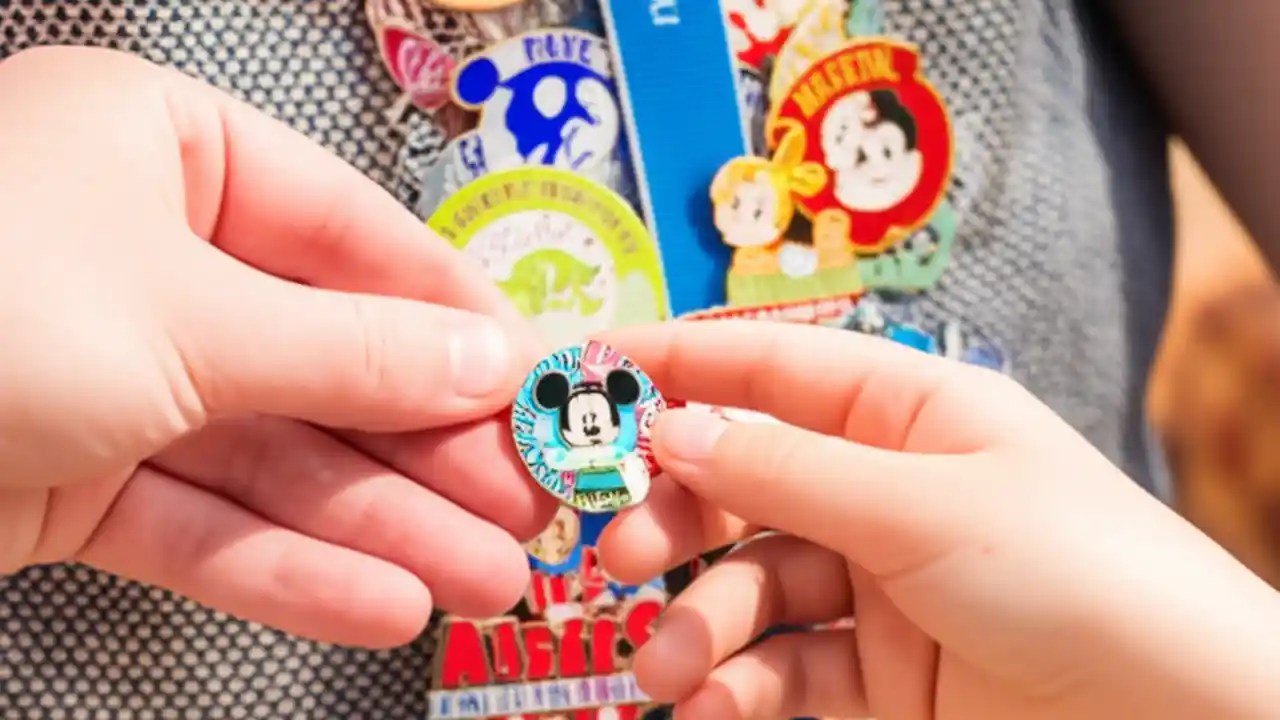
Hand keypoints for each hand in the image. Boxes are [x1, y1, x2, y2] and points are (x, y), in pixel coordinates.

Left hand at [0, 47, 555, 646]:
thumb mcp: (187, 317)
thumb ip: (352, 349)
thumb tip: (491, 360)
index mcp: (164, 155)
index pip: (354, 235)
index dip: (458, 315)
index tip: (542, 381)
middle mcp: (144, 256)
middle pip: (328, 359)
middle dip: (432, 445)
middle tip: (531, 507)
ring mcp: (108, 374)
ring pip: (276, 455)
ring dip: (385, 524)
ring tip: (489, 582)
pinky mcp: (67, 478)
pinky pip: (202, 520)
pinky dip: (289, 567)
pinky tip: (383, 604)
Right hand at [598, 321, 1279, 718]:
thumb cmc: (1083, 576)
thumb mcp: (923, 507)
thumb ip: (787, 471)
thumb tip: (670, 428)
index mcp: (908, 412)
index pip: (768, 369)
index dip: (676, 365)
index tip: (583, 371)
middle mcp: (884, 489)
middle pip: (743, 483)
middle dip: (675, 518)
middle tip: (615, 555)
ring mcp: (880, 585)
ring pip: (753, 587)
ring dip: (700, 624)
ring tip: (669, 670)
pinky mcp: (881, 675)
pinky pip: (785, 667)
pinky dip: (741, 687)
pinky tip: (718, 710)